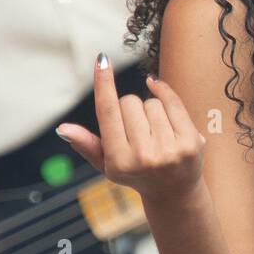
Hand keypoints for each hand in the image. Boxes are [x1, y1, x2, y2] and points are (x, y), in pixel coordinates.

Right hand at [56, 52, 206, 207]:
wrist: (174, 194)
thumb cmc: (136, 174)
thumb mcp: (107, 165)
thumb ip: (86, 144)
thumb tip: (63, 128)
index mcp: (118, 160)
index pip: (108, 112)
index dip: (103, 83)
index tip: (102, 60)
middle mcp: (143, 156)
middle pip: (129, 102)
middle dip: (130, 109)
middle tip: (137, 130)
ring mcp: (169, 150)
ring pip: (151, 101)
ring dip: (150, 109)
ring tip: (154, 132)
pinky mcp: (191, 142)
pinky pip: (173, 101)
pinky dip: (164, 93)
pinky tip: (159, 93)